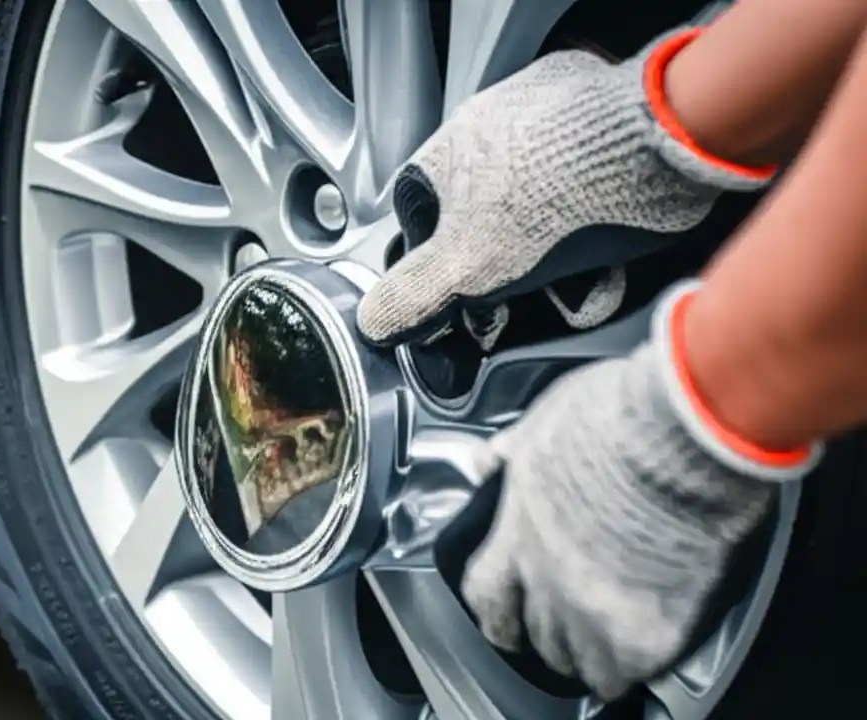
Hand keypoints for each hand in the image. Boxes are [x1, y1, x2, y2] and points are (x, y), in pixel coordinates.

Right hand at [358, 30, 772, 346]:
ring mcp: (552, 128)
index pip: (420, 225)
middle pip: (483, 227)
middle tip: (515, 311)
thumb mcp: (466, 266)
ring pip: (538, 220)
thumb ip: (414, 295)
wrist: (658, 147)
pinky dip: (594, 241)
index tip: (456, 313)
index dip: (438, 275)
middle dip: (502, 279)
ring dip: (552, 272)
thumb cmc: (554, 194)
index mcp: (447, 155)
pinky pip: (586, 200)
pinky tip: (606, 269)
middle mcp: (494, 131)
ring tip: (574, 292)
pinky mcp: (608, 132)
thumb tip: (371, 319)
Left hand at [457, 284, 820, 698]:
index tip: (504, 618)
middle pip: (532, 633)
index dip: (495, 611)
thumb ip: (514, 452)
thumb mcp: (544, 419)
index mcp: (518, 525)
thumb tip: (487, 460)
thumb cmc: (623, 411)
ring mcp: (591, 606)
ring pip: (576, 660)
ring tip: (611, 641)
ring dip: (590, 653)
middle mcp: (545, 574)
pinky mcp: (644, 630)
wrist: (687, 428)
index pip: (484, 590)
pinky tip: (647, 648)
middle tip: (570, 625)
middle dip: (547, 633)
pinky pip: (628, 671)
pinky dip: (634, 665)